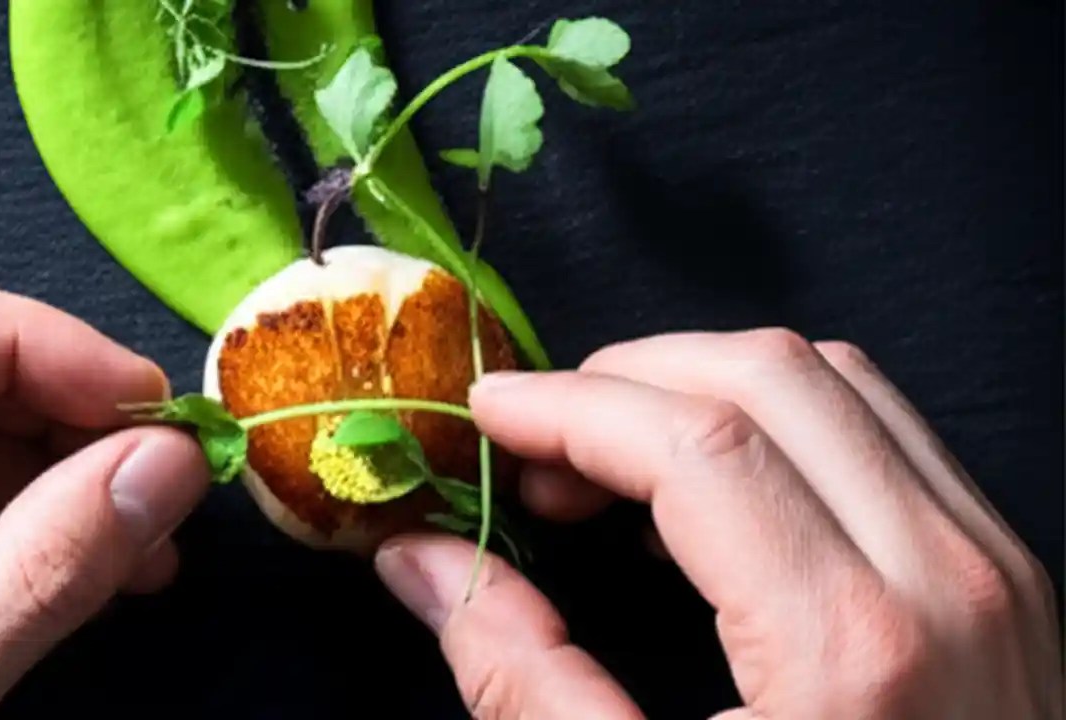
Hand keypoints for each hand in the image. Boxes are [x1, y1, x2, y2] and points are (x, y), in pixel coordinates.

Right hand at [374, 329, 1061, 718]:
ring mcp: (990, 564)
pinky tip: (708, 493)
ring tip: (612, 461)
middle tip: (542, 444)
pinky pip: (881, 428)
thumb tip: (422, 561)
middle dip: (628, 379)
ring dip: (703, 385)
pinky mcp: (1005, 570)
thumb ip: (521, 680)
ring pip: (835, 378)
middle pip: (769, 375)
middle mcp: (943, 578)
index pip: (695, 444)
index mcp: (849, 645)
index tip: (490, 412)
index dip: (570, 408)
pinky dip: (777, 420)